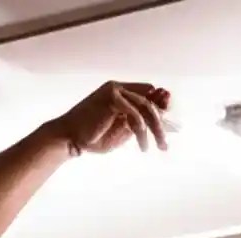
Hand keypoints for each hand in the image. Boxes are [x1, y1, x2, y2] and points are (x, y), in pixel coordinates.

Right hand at [49, 81, 170, 155]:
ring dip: (156, 129)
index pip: (148, 95)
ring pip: (146, 107)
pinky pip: (135, 114)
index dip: (161, 108)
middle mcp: (118, 88)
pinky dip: (142, 132)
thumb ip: (138, 124)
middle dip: (162, 123)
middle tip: (165, 144)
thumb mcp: (121, 132)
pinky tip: (143, 146)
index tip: (172, 127)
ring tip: (160, 146)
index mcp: (119, 94)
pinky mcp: (111, 98)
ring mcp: (114, 91)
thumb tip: (164, 124)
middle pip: (150, 101)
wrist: (68, 139)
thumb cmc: (91, 138)